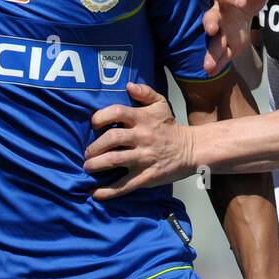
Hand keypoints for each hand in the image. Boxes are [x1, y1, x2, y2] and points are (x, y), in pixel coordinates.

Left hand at [83, 81, 195, 200]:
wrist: (191, 149)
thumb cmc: (170, 128)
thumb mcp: (161, 104)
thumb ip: (145, 92)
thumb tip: (128, 85)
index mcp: (142, 119)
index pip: (117, 112)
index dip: (101, 117)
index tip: (94, 124)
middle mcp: (141, 138)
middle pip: (111, 139)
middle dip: (94, 147)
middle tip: (87, 154)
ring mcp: (143, 158)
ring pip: (114, 161)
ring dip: (96, 165)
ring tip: (88, 167)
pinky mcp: (146, 177)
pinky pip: (124, 185)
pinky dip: (108, 191)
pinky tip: (96, 193)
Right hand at [203, 0, 271, 76]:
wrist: (245, 6)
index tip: (242, 3)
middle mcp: (219, 14)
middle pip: (211, 18)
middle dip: (210, 24)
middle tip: (211, 30)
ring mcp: (221, 32)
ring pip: (214, 42)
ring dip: (211, 54)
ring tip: (208, 66)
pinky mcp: (227, 45)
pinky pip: (221, 55)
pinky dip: (218, 64)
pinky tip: (213, 73)